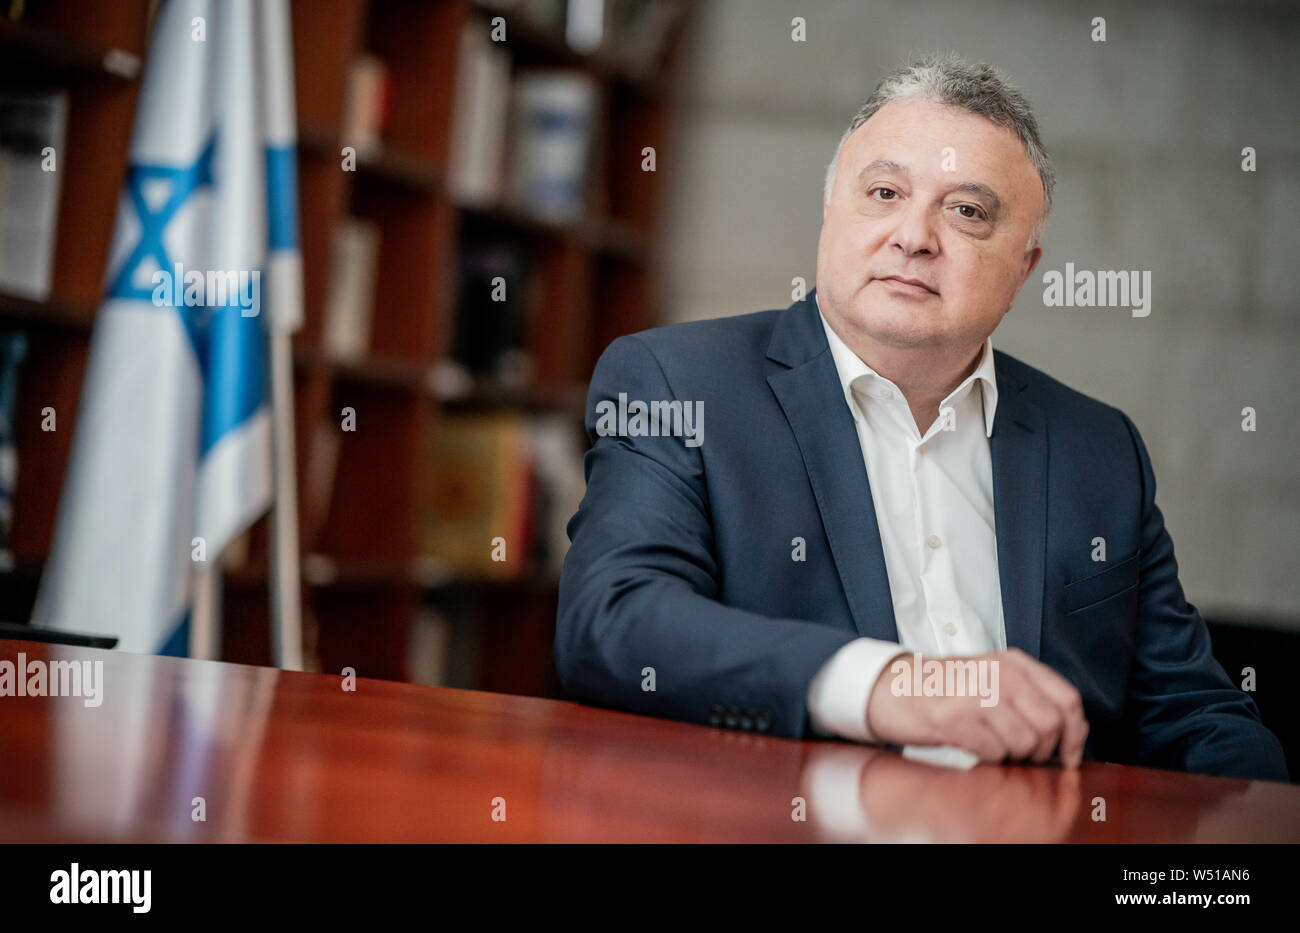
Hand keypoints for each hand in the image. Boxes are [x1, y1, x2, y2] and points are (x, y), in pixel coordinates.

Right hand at [865, 648, 1088, 766]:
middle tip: (1023, 754)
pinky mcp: (957, 718)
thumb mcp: (992, 678)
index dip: (1075, 733)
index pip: (1067, 699)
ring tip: (992, 746)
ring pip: (1025, 743)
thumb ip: (1029, 696)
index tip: (1070, 755)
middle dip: (1042, 750)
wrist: (894, 689)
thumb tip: (1069, 734)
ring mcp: (978, 694)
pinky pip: (995, 753)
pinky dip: (988, 758)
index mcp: (1014, 662)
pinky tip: (974, 746)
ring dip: (1012, 756)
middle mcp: (1000, 673)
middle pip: (1050, 725)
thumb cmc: (945, 690)